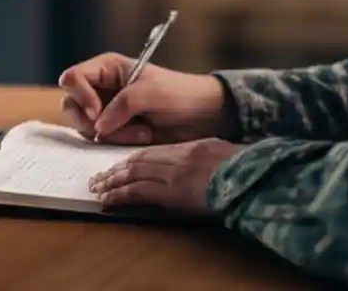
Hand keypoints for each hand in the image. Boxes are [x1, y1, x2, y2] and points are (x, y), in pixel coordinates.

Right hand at [58, 52, 237, 144]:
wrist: (201, 115)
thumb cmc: (179, 94)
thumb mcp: (151, 93)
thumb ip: (121, 106)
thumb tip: (99, 126)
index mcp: (107, 68)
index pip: (73, 78)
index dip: (81, 96)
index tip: (98, 113)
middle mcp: (101, 87)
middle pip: (71, 104)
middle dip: (89, 121)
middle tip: (108, 129)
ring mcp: (105, 109)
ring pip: (85, 125)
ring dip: (111, 134)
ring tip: (142, 132)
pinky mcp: (114, 128)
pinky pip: (100, 139)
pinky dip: (118, 141)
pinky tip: (142, 136)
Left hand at [87, 138, 245, 212]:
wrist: (249, 176)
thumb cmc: (242, 167)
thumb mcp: (221, 152)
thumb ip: (204, 154)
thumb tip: (196, 160)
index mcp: (188, 147)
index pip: (152, 152)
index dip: (132, 159)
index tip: (119, 165)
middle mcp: (176, 158)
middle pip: (138, 162)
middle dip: (116, 170)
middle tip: (99, 177)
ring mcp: (172, 175)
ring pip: (134, 176)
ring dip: (113, 182)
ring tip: (98, 189)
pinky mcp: (171, 193)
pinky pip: (139, 192)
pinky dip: (121, 195)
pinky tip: (109, 199)